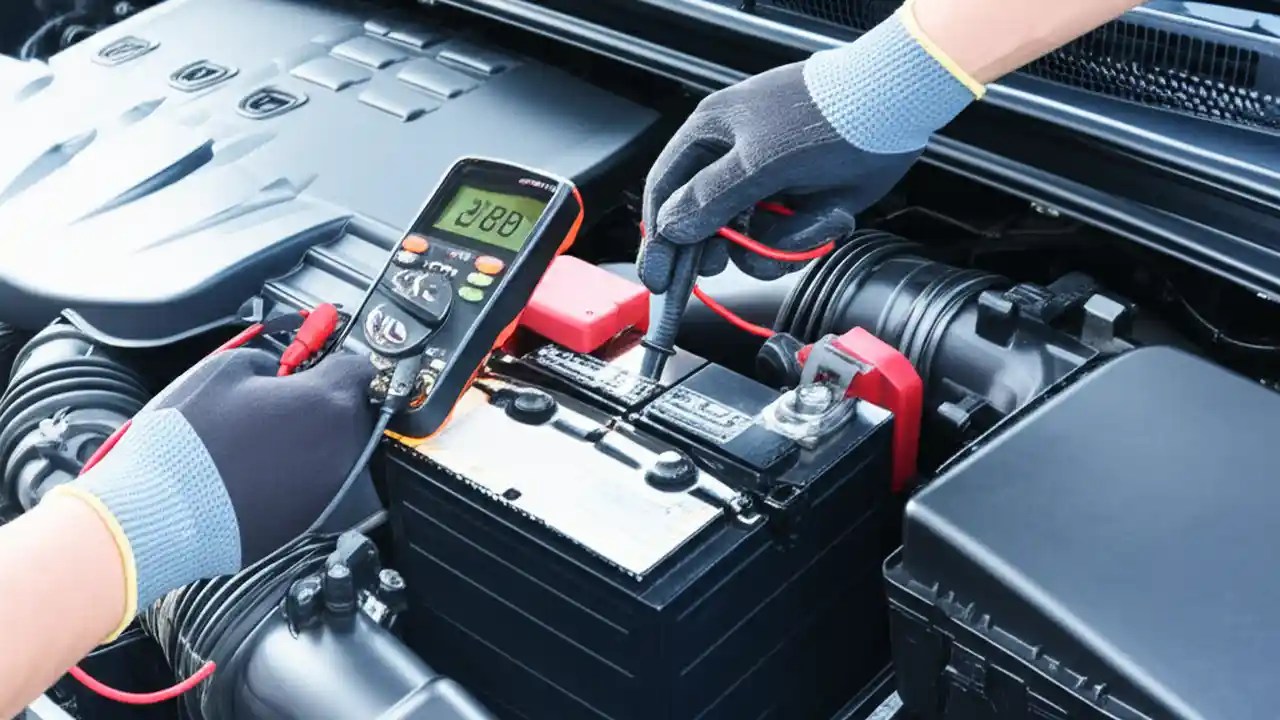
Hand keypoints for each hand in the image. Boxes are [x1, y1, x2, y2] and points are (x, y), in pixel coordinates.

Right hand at [50, 349, 375, 637]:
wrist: (162, 512)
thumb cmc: (189, 440)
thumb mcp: (223, 369)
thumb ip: (266, 359)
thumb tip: (277, 367)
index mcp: (326, 401)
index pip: (359, 369)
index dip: (334, 362)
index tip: (315, 364)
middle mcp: (342, 446)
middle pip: (350, 411)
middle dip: (321, 402)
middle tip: (280, 402)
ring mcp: (331, 487)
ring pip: (335, 450)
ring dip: (311, 439)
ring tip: (262, 440)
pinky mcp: (313, 519)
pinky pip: (316, 484)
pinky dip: (297, 475)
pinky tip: (259, 472)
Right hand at [638, 0, 982, 291]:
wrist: (891, 108)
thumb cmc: (822, 116)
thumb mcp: (758, 160)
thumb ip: (709, 198)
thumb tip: (671, 228)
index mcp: (709, 137)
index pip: (665, 193)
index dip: (659, 237)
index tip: (657, 277)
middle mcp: (732, 163)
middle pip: (703, 225)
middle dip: (719, 248)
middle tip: (720, 263)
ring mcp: (766, 186)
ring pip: (747, 242)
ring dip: (773, 247)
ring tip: (801, 230)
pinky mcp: (799, 205)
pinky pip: (783, 243)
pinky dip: (803, 240)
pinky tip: (826, 217)